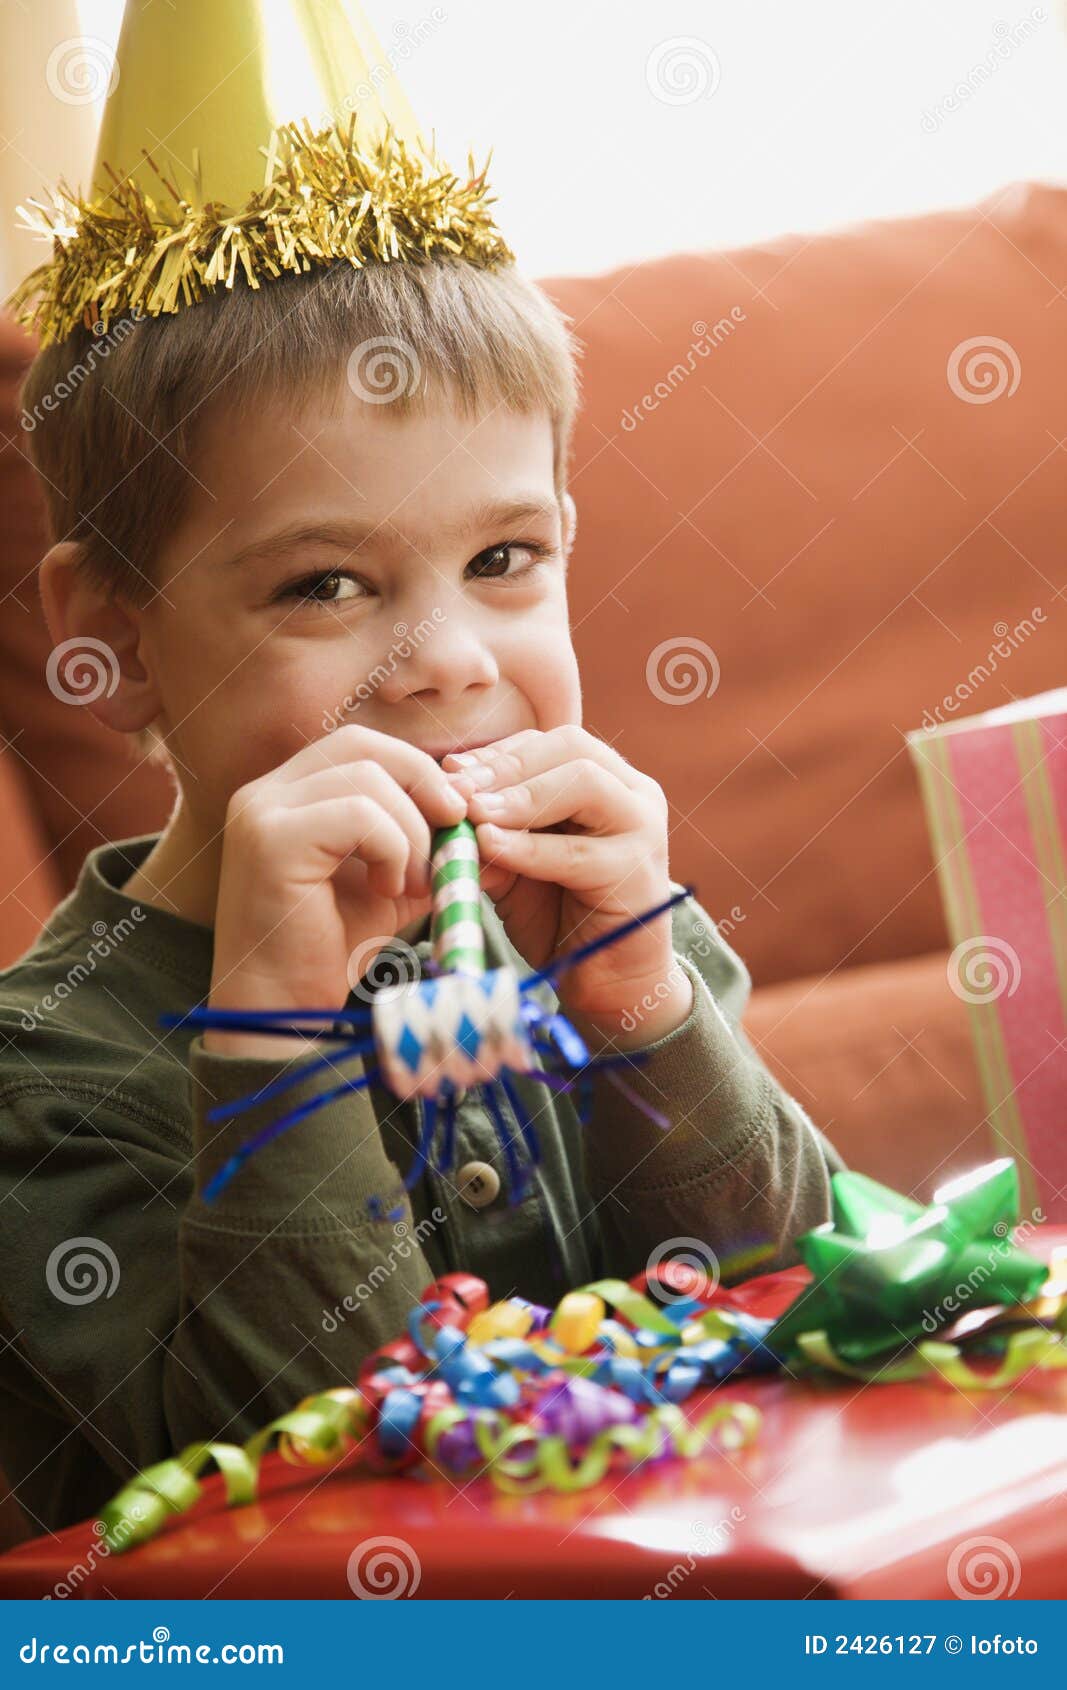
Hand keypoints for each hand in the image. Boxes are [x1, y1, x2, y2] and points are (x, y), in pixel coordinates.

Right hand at [206, 726, 466, 1056]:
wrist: (282, 1012)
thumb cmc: (330, 949)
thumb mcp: (389, 883)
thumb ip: (422, 844)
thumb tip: (485, 816)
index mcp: (285, 794)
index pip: (360, 747)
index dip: (416, 771)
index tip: (455, 816)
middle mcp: (263, 793)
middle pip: (362, 746)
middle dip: (423, 784)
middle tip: (454, 831)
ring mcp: (261, 812)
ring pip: (368, 779)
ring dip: (410, 832)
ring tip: (410, 884)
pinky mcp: (270, 841)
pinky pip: (358, 815)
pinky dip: (391, 848)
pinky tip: (387, 891)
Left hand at [443, 726, 690, 1050]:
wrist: (609, 984)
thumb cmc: (560, 916)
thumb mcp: (514, 865)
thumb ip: (489, 833)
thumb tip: (447, 806)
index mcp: (607, 779)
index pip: (549, 743)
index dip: (498, 752)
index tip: (450, 771)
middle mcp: (633, 793)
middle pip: (570, 749)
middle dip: (506, 766)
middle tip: (457, 789)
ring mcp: (643, 829)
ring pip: (582, 784)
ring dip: (521, 797)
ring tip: (474, 814)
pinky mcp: (639, 873)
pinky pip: (576, 851)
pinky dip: (528, 847)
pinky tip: (490, 847)